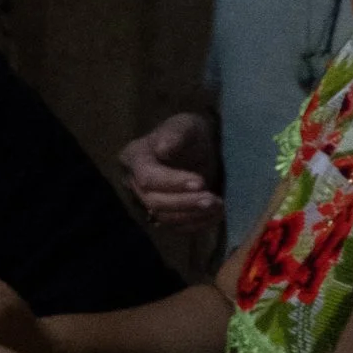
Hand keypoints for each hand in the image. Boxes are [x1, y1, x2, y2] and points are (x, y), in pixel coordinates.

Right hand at [120, 110, 225, 238]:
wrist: (197, 148)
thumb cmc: (189, 133)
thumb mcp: (185, 125)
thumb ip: (175, 134)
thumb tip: (162, 149)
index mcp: (134, 157)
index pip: (147, 177)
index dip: (172, 183)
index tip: (200, 181)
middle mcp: (134, 182)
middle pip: (154, 201)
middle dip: (185, 202)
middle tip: (214, 199)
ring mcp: (146, 201)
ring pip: (164, 217)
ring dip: (193, 215)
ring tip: (219, 205)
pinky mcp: (163, 213)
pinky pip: (175, 227)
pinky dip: (197, 224)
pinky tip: (216, 214)